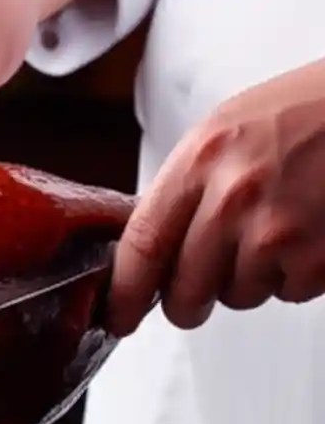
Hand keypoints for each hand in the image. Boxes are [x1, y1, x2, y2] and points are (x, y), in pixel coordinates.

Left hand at [107, 58, 324, 335]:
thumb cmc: (316, 109)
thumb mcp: (232, 129)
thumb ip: (191, 184)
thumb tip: (158, 242)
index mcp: (203, 158)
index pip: (142, 243)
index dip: (125, 291)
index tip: (119, 314)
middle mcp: (233, 196)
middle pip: (184, 287)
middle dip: (185, 304)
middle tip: (192, 302)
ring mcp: (278, 230)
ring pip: (238, 294)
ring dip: (251, 280)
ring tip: (279, 232)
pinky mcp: (317, 258)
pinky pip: (288, 293)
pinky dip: (296, 276)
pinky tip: (311, 235)